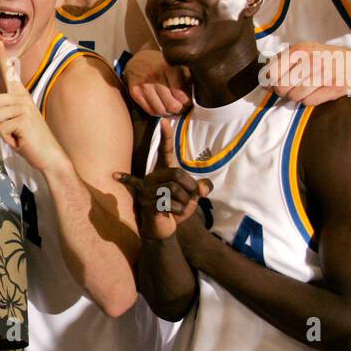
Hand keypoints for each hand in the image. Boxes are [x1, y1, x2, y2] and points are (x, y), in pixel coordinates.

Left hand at [0, 40, 66, 172]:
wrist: (47, 154)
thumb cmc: (26, 139)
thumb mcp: (6, 126)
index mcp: (19, 95)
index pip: (8, 73)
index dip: (2, 57)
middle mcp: (22, 97)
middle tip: (8, 131)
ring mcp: (23, 107)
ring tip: (15, 134)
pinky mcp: (23, 119)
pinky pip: (0, 126)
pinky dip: (6, 138)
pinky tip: (19, 139)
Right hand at [114, 118, 212, 239]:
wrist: (162, 230)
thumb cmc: (176, 210)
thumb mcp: (193, 198)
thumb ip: (200, 189)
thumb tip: (203, 187)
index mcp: (163, 171)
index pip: (166, 151)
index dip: (167, 137)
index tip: (164, 121)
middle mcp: (153, 177)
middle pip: (177, 173)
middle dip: (189, 188)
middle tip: (190, 198)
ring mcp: (148, 190)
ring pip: (174, 189)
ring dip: (185, 202)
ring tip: (181, 208)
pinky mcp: (147, 203)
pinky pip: (170, 203)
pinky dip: (179, 212)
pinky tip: (170, 215)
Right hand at [125, 49, 190, 116]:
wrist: (137, 60)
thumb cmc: (159, 63)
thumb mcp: (174, 64)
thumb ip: (185, 77)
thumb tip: (197, 93)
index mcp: (168, 69)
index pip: (181, 95)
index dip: (187, 103)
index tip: (188, 102)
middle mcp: (155, 78)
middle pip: (172, 105)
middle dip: (179, 109)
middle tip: (181, 107)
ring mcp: (144, 86)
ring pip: (161, 110)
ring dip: (168, 112)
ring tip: (171, 108)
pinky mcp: (135, 93)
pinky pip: (150, 111)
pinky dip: (158, 112)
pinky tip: (161, 107)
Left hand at [262, 42, 350, 103]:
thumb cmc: (326, 60)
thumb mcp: (305, 53)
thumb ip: (282, 63)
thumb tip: (263, 82)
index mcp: (299, 50)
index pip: (272, 73)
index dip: (273, 82)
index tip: (282, 82)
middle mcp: (310, 60)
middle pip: (281, 87)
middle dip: (286, 92)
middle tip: (297, 87)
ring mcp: (323, 73)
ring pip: (294, 97)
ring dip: (299, 97)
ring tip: (309, 89)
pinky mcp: (334, 87)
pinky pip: (308, 102)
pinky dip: (311, 101)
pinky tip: (319, 92)